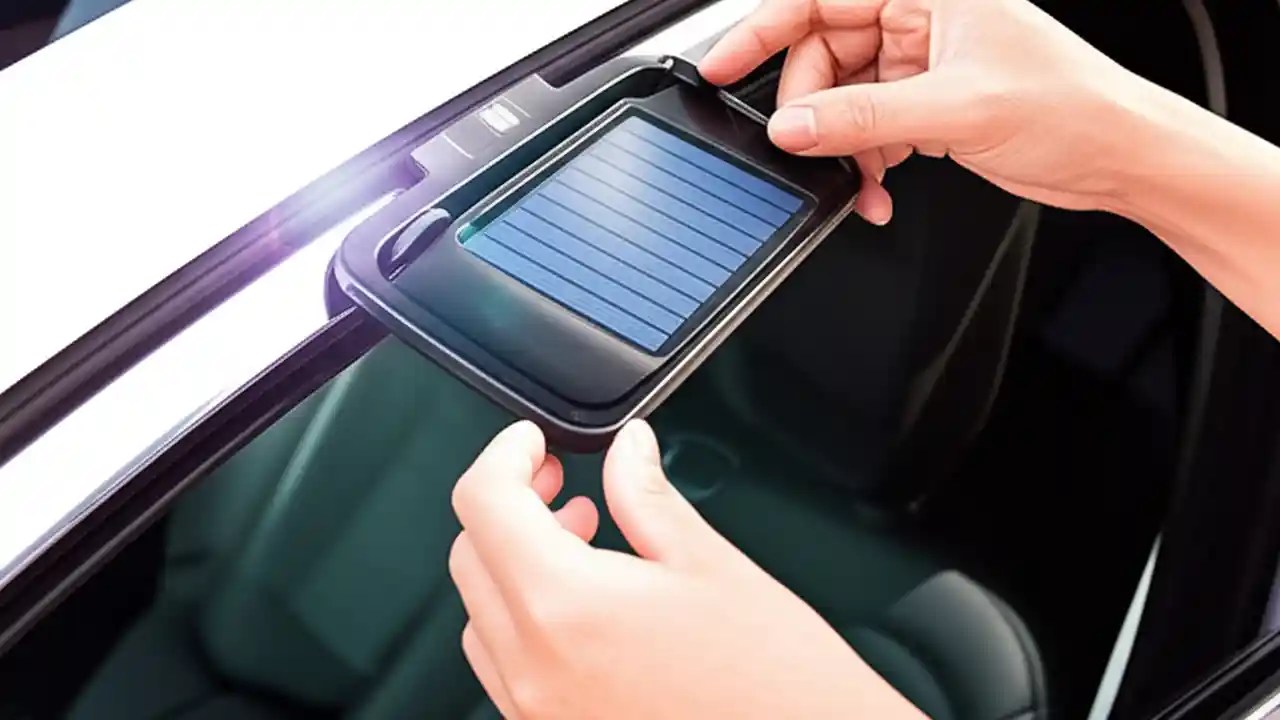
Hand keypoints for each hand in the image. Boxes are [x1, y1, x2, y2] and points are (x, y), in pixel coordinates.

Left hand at [449, 419, 925, 718]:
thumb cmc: (774, 684)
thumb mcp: (709, 565)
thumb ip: (647, 496)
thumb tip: (627, 447)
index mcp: (565, 606)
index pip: (483, 502)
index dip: (505, 454)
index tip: (533, 442)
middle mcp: (533, 667)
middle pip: (468, 555)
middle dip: (507, 505)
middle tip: (561, 481)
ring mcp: (535, 711)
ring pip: (478, 614)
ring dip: (511, 563)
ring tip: (580, 541)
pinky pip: (504, 667)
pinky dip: (523, 619)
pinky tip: (582, 604)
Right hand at [699, 0, 1150, 222]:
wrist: (1119, 156)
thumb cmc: (1072, 106)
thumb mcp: (956, 108)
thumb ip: (863, 117)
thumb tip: (793, 125)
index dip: (762, 30)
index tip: (721, 66)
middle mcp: (920, 18)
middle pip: (823, 55)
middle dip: (812, 110)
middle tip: (808, 147)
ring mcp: (922, 63)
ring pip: (843, 100)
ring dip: (842, 147)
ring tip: (860, 181)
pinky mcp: (927, 104)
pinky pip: (868, 128)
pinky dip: (865, 163)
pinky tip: (878, 188)